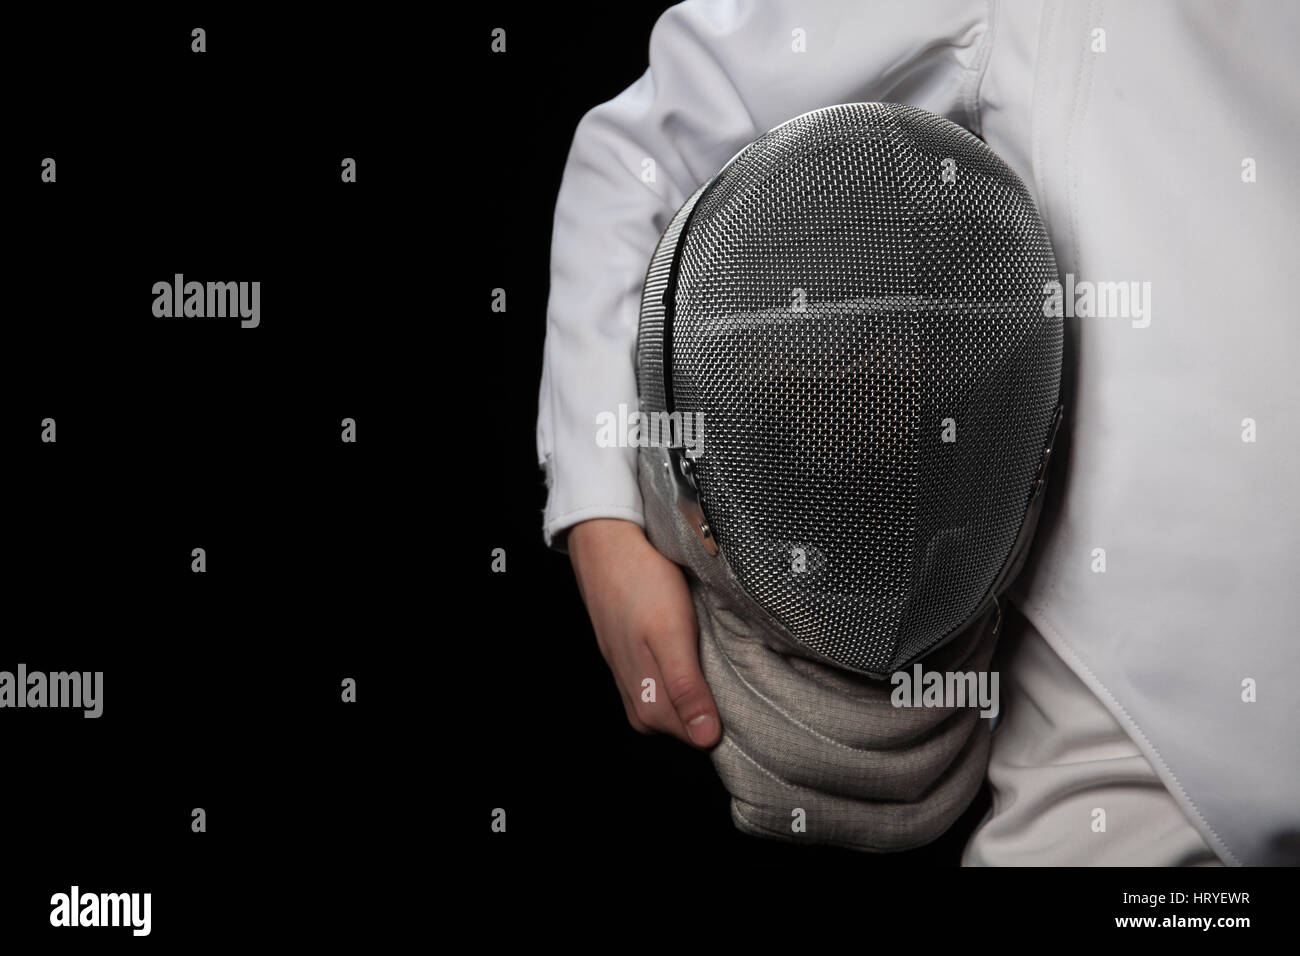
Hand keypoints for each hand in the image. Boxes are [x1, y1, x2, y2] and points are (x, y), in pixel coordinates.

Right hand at [567, 518, 720, 747]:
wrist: (605, 545)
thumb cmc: (642, 585)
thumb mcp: (672, 636)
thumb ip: (686, 688)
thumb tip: (705, 740)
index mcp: (647, 701)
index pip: (696, 738)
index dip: (725, 721)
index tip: (749, 700)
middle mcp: (635, 700)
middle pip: (683, 726)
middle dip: (711, 710)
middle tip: (741, 680)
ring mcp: (629, 679)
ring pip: (671, 706)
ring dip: (696, 693)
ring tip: (720, 670)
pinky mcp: (628, 661)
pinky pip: (660, 686)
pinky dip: (681, 678)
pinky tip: (693, 659)